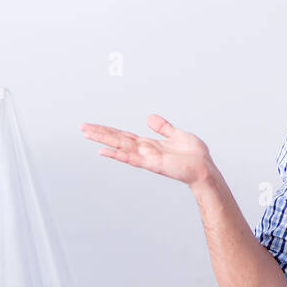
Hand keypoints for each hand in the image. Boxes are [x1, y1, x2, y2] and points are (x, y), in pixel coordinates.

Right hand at [79, 114, 213, 186]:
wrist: (204, 169)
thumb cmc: (194, 156)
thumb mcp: (178, 135)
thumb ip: (163, 127)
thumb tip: (149, 118)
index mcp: (149, 144)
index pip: (124, 136)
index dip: (109, 130)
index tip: (93, 126)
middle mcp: (144, 151)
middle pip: (117, 139)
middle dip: (99, 133)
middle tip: (81, 127)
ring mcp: (146, 158)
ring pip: (120, 146)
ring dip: (102, 140)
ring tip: (86, 133)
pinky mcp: (152, 164)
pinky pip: (131, 158)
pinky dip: (117, 155)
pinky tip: (104, 151)